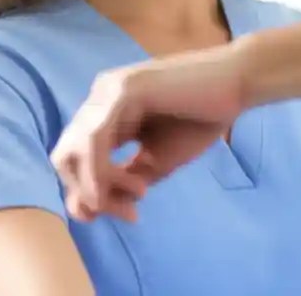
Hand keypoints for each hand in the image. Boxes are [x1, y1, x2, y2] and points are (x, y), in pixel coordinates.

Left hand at [50, 50, 245, 221]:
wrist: (236, 85)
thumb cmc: (202, 119)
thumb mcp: (156, 161)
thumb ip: (123, 181)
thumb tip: (88, 208)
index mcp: (102, 115)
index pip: (74, 161)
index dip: (89, 195)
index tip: (128, 215)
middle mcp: (96, 100)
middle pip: (64, 158)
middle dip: (88, 194)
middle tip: (129, 212)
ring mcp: (106, 92)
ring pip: (74, 150)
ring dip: (99, 186)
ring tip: (139, 196)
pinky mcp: (122, 90)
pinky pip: (94, 139)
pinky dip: (103, 170)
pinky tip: (133, 185)